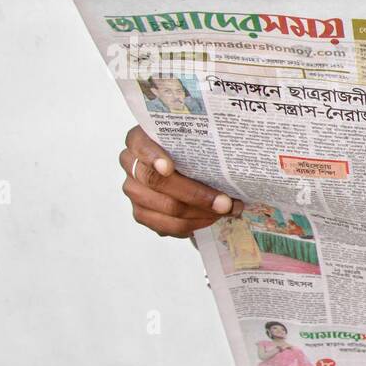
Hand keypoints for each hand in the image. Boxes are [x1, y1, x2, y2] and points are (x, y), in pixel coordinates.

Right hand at [118, 125, 240, 237]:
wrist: (182, 168)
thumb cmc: (189, 151)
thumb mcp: (192, 140)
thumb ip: (200, 144)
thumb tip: (235, 158)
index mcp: (138, 140)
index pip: (140, 146)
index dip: (154, 157)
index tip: (169, 168)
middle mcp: (130, 164)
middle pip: (157, 182)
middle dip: (195, 194)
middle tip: (225, 202)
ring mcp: (133, 190)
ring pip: (166, 208)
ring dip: (200, 214)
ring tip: (226, 211)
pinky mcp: (140, 213)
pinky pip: (165, 226)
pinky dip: (192, 225)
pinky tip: (210, 219)